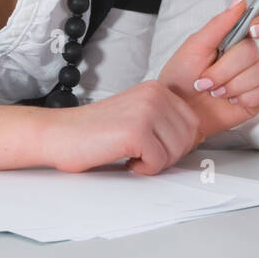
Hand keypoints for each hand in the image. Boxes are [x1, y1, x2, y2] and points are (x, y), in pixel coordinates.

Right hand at [43, 80, 201, 174]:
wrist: (59, 134)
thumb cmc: (95, 131)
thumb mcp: (138, 115)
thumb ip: (166, 120)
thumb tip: (199, 135)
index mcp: (157, 89)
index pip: (193, 122)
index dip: (177, 144)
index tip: (154, 146)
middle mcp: (155, 94)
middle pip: (189, 138)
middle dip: (169, 155)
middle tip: (143, 155)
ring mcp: (147, 111)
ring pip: (176, 151)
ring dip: (156, 162)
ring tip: (132, 155)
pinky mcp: (136, 131)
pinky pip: (159, 162)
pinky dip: (144, 168)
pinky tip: (126, 159)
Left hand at [158, 0, 258, 139]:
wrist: (177, 110)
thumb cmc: (180, 77)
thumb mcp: (195, 46)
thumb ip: (220, 23)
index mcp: (232, 39)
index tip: (254, 29)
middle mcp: (244, 57)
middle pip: (252, 52)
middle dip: (225, 69)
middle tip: (205, 79)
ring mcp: (252, 78)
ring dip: (231, 85)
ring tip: (213, 91)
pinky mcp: (255, 99)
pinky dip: (242, 98)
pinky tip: (228, 100)